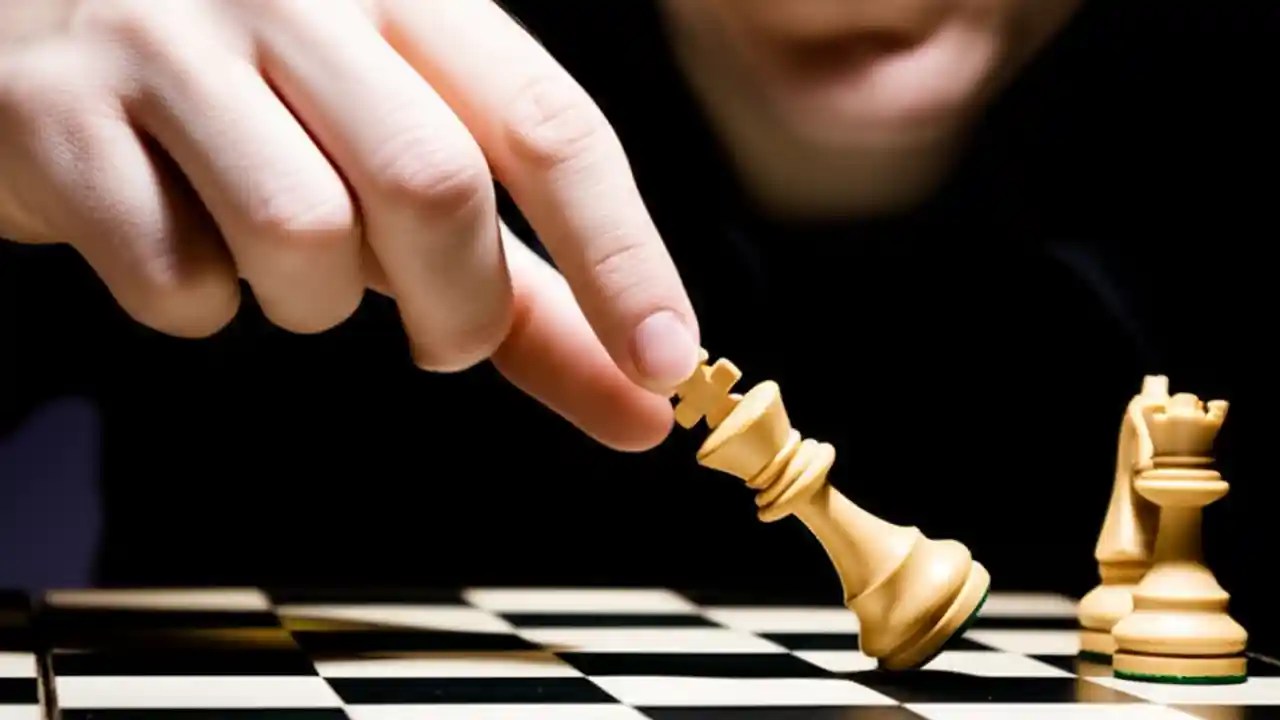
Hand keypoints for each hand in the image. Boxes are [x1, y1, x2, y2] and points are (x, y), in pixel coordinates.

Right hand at [0, 0, 699, 449]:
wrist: (43, 21)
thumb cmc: (265, 103)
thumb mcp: (408, 155)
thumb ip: (527, 283)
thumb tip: (642, 400)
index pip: (548, 124)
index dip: (620, 256)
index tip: (666, 364)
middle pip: (432, 183)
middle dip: (459, 307)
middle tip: (442, 334)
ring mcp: (166, 39)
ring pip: (299, 234)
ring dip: (313, 302)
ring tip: (282, 258)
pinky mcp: (56, 112)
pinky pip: (170, 272)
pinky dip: (197, 301)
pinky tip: (176, 235)